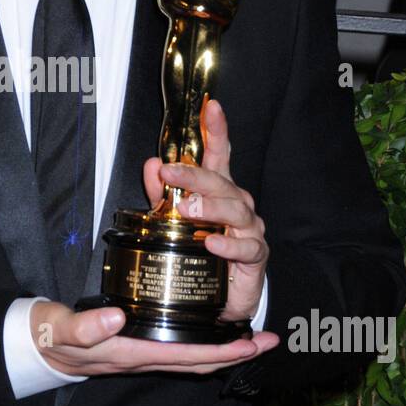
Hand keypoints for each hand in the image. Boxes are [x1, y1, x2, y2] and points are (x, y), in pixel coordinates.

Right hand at [31, 299, 278, 377]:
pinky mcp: (140, 345)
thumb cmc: (50, 335)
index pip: (188, 357)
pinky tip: (212, 329)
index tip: (252, 343)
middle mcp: (144, 359)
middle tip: (270, 339)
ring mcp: (143, 354)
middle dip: (237, 354)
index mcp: (132, 354)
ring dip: (225, 350)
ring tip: (252, 336)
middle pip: (201, 362)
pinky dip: (204, 344)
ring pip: (194, 358)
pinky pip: (180, 349)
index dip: (223, 353)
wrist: (37, 345)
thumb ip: (84, 326)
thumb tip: (115, 319)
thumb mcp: (61, 328)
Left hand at [145, 96, 267, 325]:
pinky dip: (228, 244)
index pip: (218, 154)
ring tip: (187, 209)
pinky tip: (211, 242)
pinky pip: (246, 247)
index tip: (211, 107)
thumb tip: (151, 165)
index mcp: (219, 190)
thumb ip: (162, 193)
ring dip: (210, 207)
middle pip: (220, 181)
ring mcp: (249, 229)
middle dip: (194, 174)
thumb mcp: (175, 221)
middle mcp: (237, 203)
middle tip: (169, 172)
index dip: (216, 130)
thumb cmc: (202, 251)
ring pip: (235, 209)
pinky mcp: (255, 255)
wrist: (224, 297)